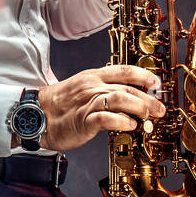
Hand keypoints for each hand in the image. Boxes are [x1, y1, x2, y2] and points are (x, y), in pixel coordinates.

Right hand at [35, 66, 166, 152]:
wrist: (35, 116)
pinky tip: (131, 125)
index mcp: (92, 77)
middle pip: (127, 88)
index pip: (123, 70)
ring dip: (139, 108)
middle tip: (160, 109)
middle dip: (148, 98)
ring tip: (148, 117)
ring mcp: (87, 102)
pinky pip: (107, 118)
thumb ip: (102, 89)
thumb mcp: (81, 88)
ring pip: (120, 99)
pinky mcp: (84, 120)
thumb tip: (125, 97)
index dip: (142, 75)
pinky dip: (122, 121)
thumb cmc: (59, 106)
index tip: (156, 83)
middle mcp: (92, 86)